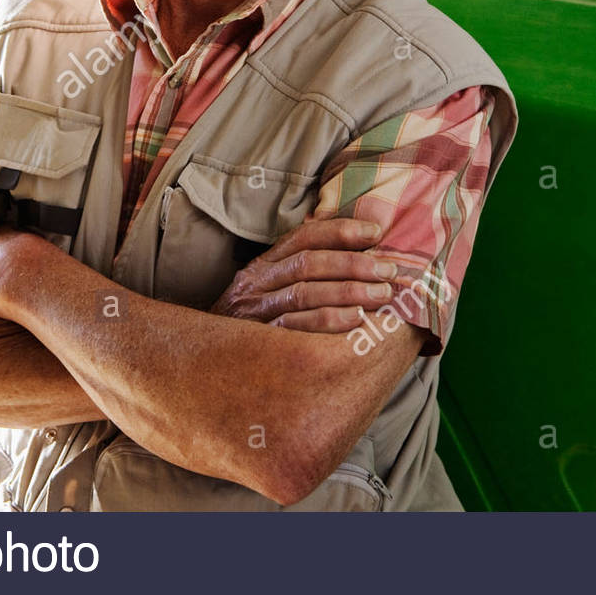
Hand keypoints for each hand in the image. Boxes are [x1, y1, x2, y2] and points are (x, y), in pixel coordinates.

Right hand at [209, 217, 397, 332]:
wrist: (205, 362)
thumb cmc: (252, 326)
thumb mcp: (268, 292)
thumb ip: (301, 273)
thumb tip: (358, 255)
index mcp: (263, 265)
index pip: (303, 237)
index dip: (341, 231)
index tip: (376, 232)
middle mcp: (255, 283)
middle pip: (309, 263)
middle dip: (354, 264)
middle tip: (390, 270)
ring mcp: (255, 312)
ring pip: (305, 292)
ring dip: (349, 291)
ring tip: (383, 295)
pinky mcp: (258, 342)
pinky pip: (297, 327)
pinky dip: (329, 321)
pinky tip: (356, 320)